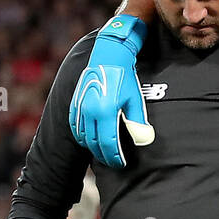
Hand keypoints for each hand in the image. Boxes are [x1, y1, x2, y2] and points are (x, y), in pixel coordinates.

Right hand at [68, 15, 153, 167]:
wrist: (108, 55)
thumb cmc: (124, 77)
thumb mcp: (135, 100)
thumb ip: (138, 122)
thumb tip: (143, 140)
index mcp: (106, 111)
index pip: (109, 143)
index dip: (114, 157)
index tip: (120, 164)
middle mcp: (90, 111)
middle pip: (95, 144)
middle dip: (104, 156)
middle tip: (113, 162)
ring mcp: (80, 107)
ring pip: (83, 137)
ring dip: (93, 148)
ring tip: (103, 154)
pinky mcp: (75, 102)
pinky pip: (75, 127)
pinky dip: (82, 137)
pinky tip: (89, 141)